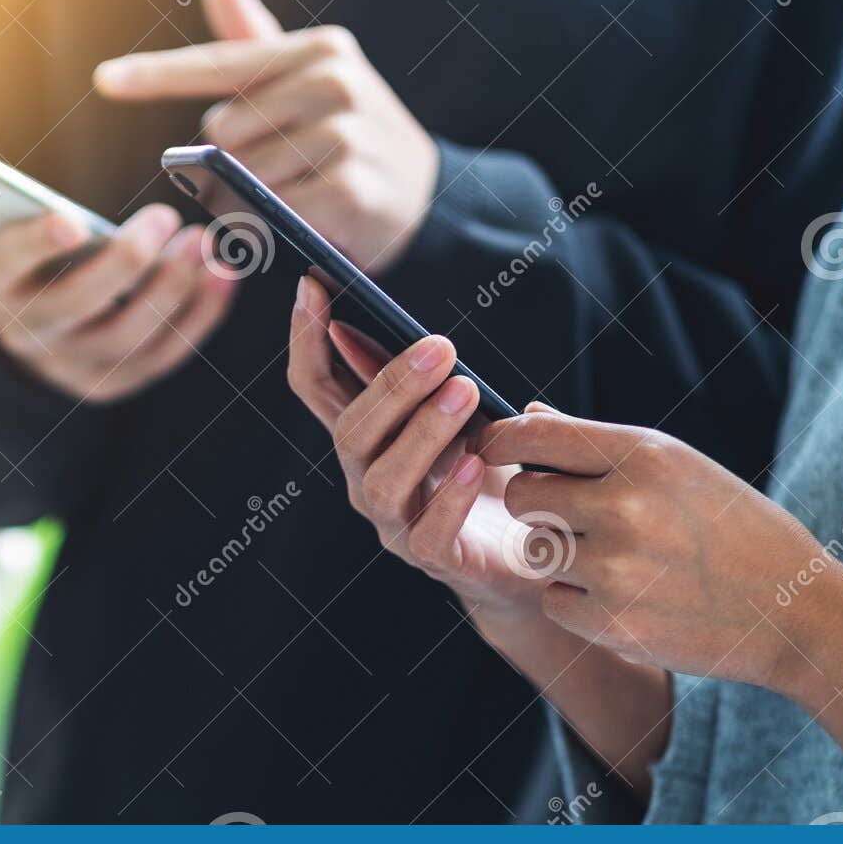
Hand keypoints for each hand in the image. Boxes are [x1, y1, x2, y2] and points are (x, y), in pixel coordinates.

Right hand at [0, 205, 234, 401]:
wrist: (23, 326)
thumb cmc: (16, 251)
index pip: (7, 266)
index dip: (35, 245)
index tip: (69, 221)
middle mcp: (26, 333)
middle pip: (76, 307)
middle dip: (124, 265)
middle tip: (163, 219)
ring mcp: (70, 365)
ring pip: (126, 337)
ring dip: (172, 290)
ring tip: (204, 244)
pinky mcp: (112, 383)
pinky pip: (162, 354)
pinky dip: (199, 316)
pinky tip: (223, 275)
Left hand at [95, 0, 437, 273]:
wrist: (424, 194)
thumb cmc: (348, 135)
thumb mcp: (308, 82)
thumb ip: (256, 43)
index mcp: (316, 49)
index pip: (218, 65)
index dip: (156, 76)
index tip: (105, 80)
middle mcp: (332, 82)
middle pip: (222, 133)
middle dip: (233, 159)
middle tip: (282, 167)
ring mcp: (344, 134)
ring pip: (243, 175)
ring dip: (253, 195)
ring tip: (296, 192)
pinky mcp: (349, 189)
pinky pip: (274, 210)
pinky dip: (276, 222)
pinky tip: (307, 216)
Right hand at [286, 276, 546, 624]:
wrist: (536, 553)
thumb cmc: (491, 471)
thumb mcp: (467, 415)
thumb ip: (442, 385)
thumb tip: (429, 342)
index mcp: (366, 436)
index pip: (315, 386)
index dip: (306, 338)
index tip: (312, 284)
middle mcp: (365, 477)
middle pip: (349, 429)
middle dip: (389, 384)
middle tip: (440, 346)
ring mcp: (393, 523)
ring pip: (383, 478)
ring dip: (422, 430)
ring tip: (467, 392)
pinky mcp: (434, 559)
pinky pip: (429, 532)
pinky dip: (449, 496)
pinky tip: (475, 464)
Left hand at [474, 407, 829, 687]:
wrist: (792, 609)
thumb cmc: (728, 526)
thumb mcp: (674, 466)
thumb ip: (594, 444)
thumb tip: (526, 414)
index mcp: (642, 454)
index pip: (533, 435)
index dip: (497, 442)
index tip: (487, 449)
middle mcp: (625, 505)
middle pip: (520, 496)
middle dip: (534, 505)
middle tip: (573, 516)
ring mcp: (617, 566)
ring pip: (536, 549)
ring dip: (560, 555)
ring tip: (617, 558)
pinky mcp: (612, 621)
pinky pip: (552, 600)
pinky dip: (577, 602)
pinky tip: (625, 596)